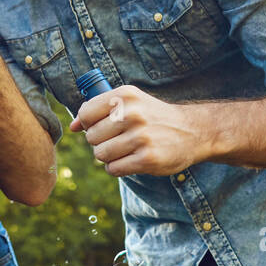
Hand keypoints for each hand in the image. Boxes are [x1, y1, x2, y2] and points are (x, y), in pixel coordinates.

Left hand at [70, 84, 209, 176]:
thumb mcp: (129, 103)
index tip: (102, 126)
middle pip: (91, 137)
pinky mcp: (147, 159)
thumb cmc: (152, 117)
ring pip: (100, 155)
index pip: (86, 113)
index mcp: (125, 96)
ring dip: (108, 157)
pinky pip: (113, 169)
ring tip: (125, 150)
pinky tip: (130, 160)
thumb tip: (72, 127)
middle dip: (100, 142)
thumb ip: (98, 110)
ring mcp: (141, 137)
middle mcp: (132, 114)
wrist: (193, 131)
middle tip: (119, 139)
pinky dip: (117, 168)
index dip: (89, 124)